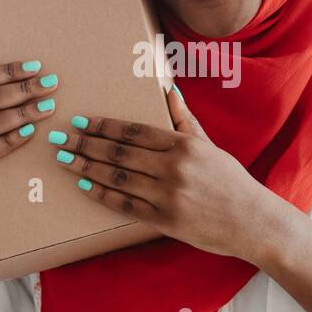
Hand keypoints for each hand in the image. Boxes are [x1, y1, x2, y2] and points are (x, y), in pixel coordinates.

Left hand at [50, 84, 273, 260]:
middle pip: (119, 152)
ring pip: (117, 176)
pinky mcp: (164, 220)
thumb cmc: (231, 181)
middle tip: (59, 138)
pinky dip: (102, 194)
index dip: (104, 126)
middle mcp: (173, 167)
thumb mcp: (210, 146)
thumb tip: (168, 89)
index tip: (82, 121)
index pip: (134, 131)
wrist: (252, 221)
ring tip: (64, 159)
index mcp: (184, 145)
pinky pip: (125, 204)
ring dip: (86, 166)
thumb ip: (185, 120)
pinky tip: (85, 185)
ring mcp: (167, 195)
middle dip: (85, 143)